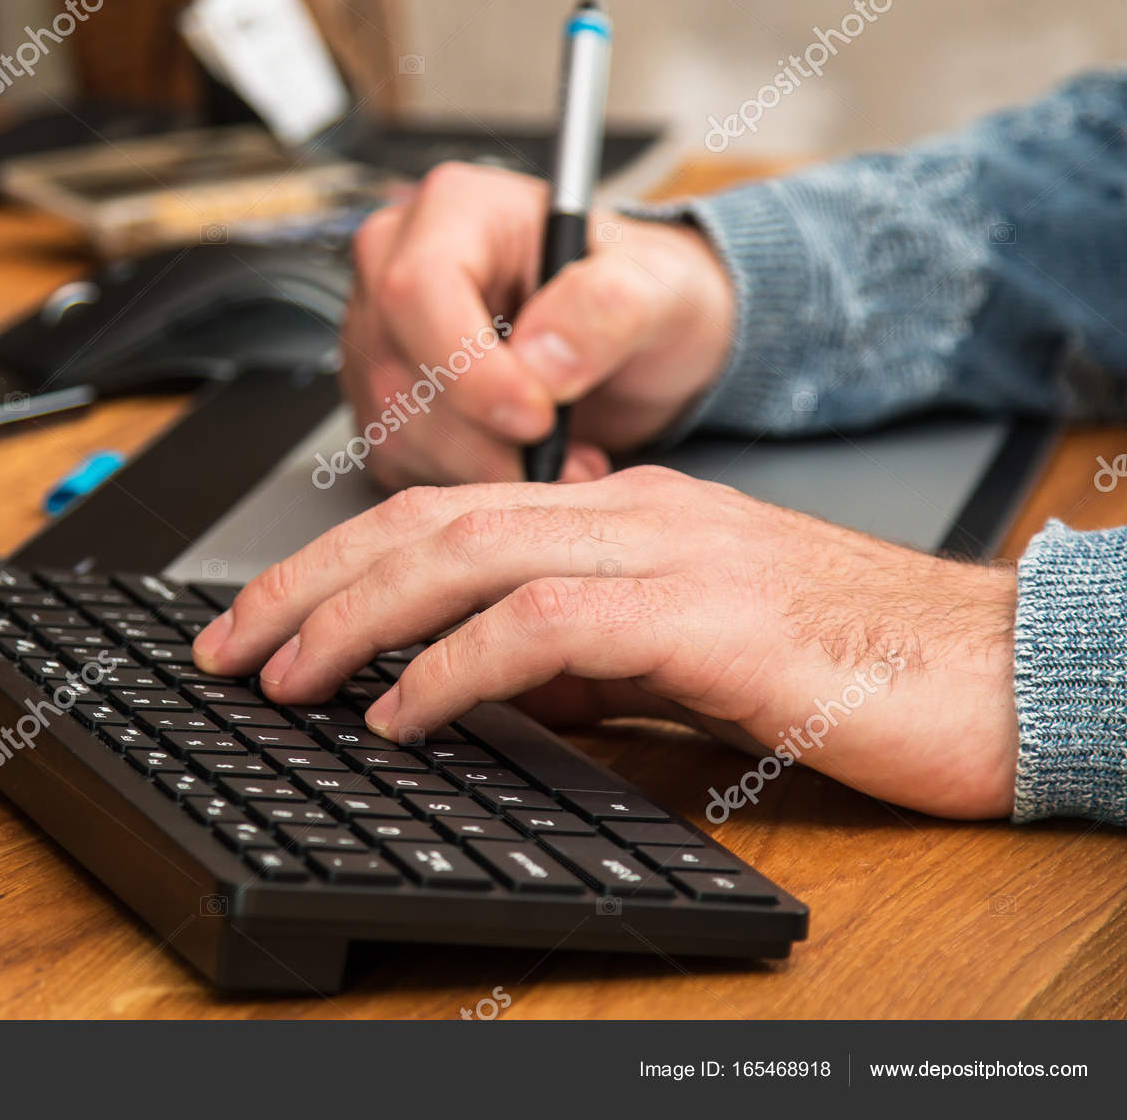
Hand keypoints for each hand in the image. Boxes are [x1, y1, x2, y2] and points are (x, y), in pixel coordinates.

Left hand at [192, 468, 1020, 819]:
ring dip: (357, 618)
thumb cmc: (841, 661)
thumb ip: (575, 655)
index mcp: (617, 507)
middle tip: (228, 646)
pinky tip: (401, 712)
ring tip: (282, 676)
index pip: (443, 508)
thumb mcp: (675, 654)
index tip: (262, 620)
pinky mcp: (704, 613)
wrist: (992, 668)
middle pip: (429, 514)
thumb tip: (471, 685)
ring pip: (468, 550)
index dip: (335, 561)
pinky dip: (456, 666)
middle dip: (311, 581)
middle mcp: (630, 508)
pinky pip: (547, 624)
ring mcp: (667, 549)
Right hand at [339, 162, 736, 487]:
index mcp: (457, 210)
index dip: (468, 367)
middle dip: (486, 435)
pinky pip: (398, 460)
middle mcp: (397, 265)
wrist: (633, 347)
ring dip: (484, 466)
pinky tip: (524, 463)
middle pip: (398, 371)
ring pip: (394, 427)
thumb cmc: (639, 298)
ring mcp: (378, 337)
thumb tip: (542, 359)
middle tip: (569, 452)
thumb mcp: (661, 287)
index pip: (417, 289)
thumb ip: (611, 308)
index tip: (537, 416)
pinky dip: (467, 481)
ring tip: (563, 456)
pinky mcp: (380, 401)